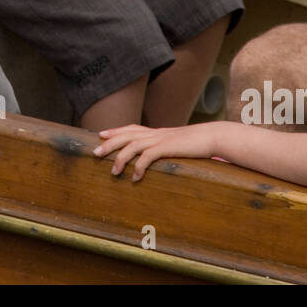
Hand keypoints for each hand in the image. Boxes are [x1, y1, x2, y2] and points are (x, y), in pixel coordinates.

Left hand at [94, 122, 222, 181]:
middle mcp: (155, 133)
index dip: (115, 130)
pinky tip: (135, 178)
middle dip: (109, 144)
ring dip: (120, 159)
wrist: (211, 136)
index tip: (101, 134)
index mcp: (156, 131)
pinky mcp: (166, 148)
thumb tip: (157, 153)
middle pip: (126, 136)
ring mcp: (160, 139)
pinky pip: (147, 157)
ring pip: (132, 146)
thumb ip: (165, 145)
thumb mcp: (176, 141)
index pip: (131, 128)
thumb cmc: (196, 142)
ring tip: (114, 172)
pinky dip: (139, 167)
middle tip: (95, 153)